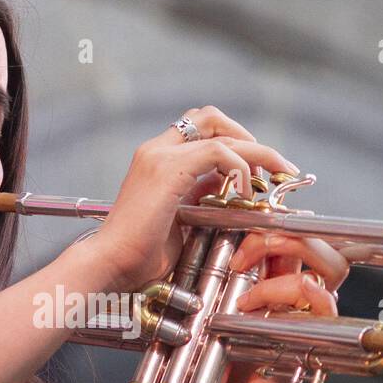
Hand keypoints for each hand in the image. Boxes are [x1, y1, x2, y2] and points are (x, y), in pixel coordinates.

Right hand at [91, 106, 298, 291]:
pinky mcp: (168, 169)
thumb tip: (227, 184)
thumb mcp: (180, 218)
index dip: (234, 142)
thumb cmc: (138, 254)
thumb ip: (200, 195)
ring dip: (255, 150)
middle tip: (272, 165)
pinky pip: (218, 152)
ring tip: (272, 174)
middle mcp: (156, 149)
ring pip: (221, 131)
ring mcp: (160, 155)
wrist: (110, 264)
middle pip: (212, 118)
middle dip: (248, 137)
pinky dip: (241, 168)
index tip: (257, 168)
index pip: (200, 130)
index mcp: (156, 159)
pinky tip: (246, 192)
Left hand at [215, 215, 350, 382]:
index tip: (238, 228)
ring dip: (279, 275)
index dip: (278, 222)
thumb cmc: (232, 361)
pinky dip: (278, 300)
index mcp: (289, 282)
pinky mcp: (312, 340)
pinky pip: (316, 306)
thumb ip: (231, 279)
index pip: (302, 235)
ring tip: (243, 295)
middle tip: (242, 253)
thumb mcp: (226, 310)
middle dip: (284, 235)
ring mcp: (314, 319)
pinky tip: (248, 312)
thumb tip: (214, 237)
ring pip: (326, 273)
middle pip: (325, 246)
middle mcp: (309, 297)